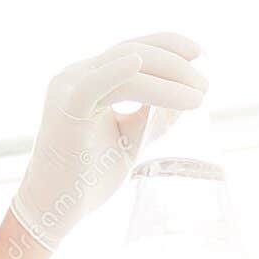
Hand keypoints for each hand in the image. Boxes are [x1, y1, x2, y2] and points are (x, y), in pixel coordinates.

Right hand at [10, 33, 205, 251]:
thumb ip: (152, 117)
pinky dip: (118, 71)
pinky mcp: (65, 108)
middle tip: (205, 85)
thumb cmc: (86, 180)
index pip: (134, 50)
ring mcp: (69, 88)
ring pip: (127, 68)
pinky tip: (140, 65)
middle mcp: (78, 76)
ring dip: (167, 78)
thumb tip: (188, 95)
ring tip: (198, 96)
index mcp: (91, 79)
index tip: (201, 55)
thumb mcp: (129, 141)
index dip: (169, 47)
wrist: (53, 212)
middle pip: (135, 53)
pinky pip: (96, 84)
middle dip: (175, 65)